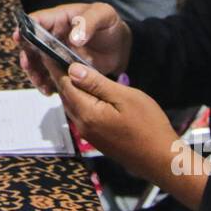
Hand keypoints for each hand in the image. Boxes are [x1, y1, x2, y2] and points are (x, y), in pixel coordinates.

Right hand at [13, 2, 131, 95]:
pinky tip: (50, 91)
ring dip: (35, 74)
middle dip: (27, 56)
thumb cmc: (109, 24)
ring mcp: (56, 54)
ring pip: (37, 64)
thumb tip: (74, 39)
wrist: (120, 45)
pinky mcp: (63, 69)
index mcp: (59, 18)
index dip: (25, 28)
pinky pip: (49, 77)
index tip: (19, 38)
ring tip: (42, 84)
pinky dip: (47, 84)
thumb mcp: (103, 15)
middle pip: (31, 45)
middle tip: (29, 66)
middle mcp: (53, 36)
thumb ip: (88, 23)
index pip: (36, 20)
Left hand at [56, 64, 207, 207]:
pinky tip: (89, 91)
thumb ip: (97, 83)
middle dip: (61, 76)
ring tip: (73, 69)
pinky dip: (80, 100)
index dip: (56, 66)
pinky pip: (81, 114)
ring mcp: (88, 134)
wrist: (160, 160)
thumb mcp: (125, 97)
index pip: (64, 84)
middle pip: (66, 95)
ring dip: (71, 88)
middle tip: (59, 55)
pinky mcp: (96, 138)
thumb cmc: (148, 126)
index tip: (49, 50)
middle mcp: (81, 125)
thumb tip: (72, 69)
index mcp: (87, 112)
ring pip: (72, 105)